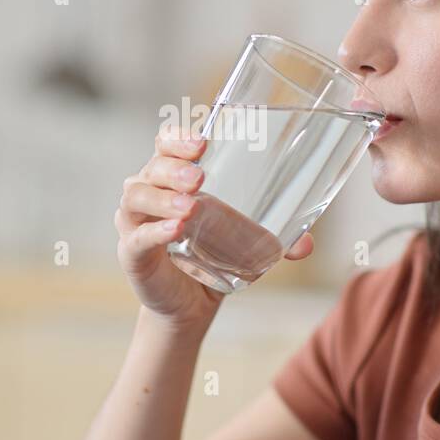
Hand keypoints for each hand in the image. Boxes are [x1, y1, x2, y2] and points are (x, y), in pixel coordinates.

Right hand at [115, 123, 313, 331]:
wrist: (190, 302)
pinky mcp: (133, 254)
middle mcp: (149, 192)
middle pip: (151, 166)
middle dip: (174, 167)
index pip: (165, 142)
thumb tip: (306, 245)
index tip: (202, 142)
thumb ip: (278, 239)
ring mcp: (136, 222)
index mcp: (173, 176)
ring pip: (136, 196)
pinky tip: (174, 230)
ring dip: (163, 197)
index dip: (177, 137)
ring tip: (191, 207)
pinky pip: (137, 237)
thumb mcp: (247, 239)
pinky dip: (154, 231)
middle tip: (200, 177)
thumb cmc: (213, 253)